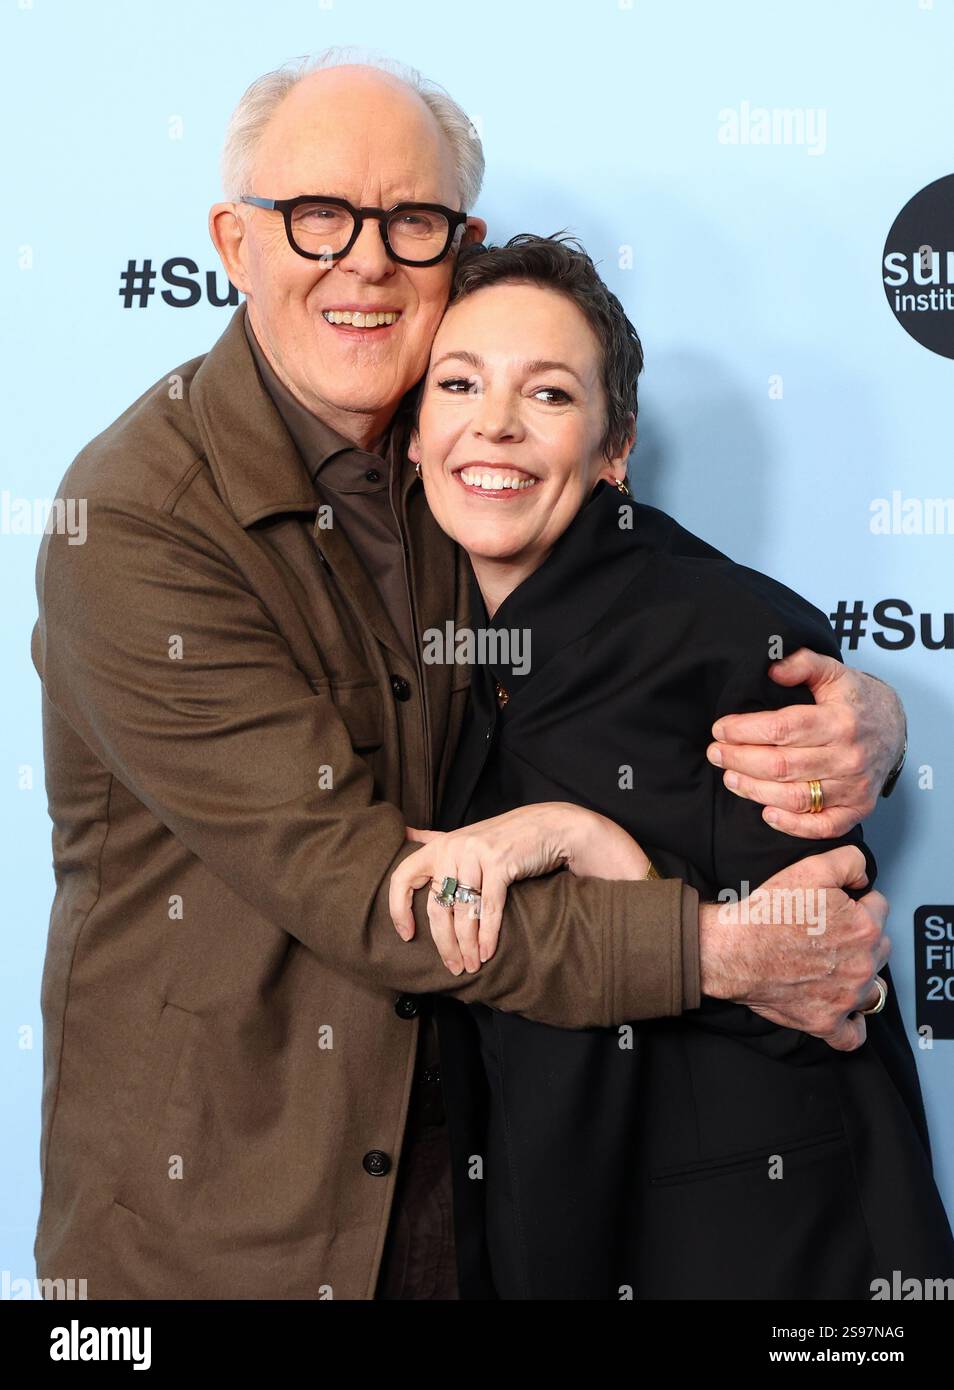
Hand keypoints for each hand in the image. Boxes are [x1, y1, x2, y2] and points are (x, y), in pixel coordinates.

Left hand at [392, 803, 651, 973]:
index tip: (407, 936)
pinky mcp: (499, 863)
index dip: (399, 909)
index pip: (403, 878)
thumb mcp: (465, 836)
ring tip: (470, 966)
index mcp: (439, 846)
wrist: (547, 826)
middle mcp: (452, 848)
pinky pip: (488, 907)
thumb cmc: (503, 838)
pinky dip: (487, 934)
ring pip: (462, 911)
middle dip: (443, 942)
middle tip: (452, 967)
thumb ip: (434, 838)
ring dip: (467, 944)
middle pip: (437, 905)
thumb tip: (404, 832)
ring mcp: (475, 854)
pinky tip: (486, 953)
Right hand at [699, 845, 890, 1050]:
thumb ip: (850, 862)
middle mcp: (862, 965)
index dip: (856, 901)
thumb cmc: (767, 913)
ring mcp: (845, 998)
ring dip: (859, 975)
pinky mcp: (826, 1022)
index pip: (879, 907)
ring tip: (832, 965)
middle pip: (880, 946)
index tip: (834, 906)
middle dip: (861, 936)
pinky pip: (854, 1035)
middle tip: (828, 932)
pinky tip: (843, 1008)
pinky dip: (852, 1024)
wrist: (733, 950)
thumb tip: (863, 879)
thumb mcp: (810, 867)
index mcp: (864, 928)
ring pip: (873, 986)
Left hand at [706, 648, 905, 837]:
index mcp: (840, 721)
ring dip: (754, 790)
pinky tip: (766, 813)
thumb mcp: (834, 672)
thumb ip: (803, 664)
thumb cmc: (856, 700)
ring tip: (730, 778)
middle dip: (739, 760)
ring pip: (794, 797)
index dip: (744, 730)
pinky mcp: (857, 809)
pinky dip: (791, 825)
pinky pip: (822, 827)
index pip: (783, 728)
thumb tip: (773, 667)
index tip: (720, 729)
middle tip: (716, 753)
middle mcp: (848, 757)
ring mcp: (854, 787)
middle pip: (782, 765)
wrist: (894, 728)